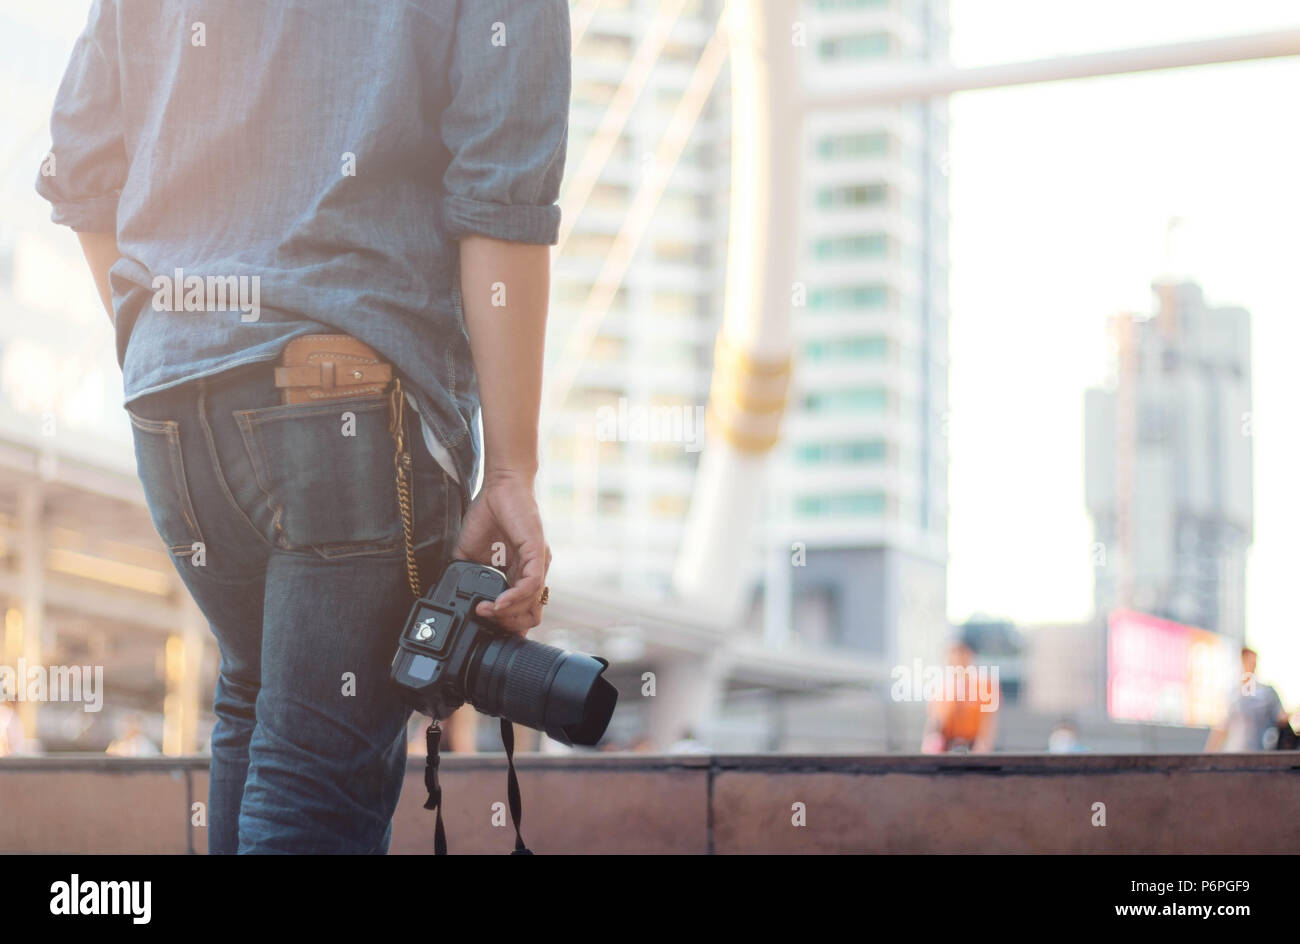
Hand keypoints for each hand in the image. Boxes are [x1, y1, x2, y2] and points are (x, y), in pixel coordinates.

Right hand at [452, 471, 550, 633]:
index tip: (484, 626)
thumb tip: (453, 596)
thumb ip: (467, 575)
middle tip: (484, 618)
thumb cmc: (488, 515)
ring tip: (485, 611)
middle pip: (530, 616)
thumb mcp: (470, 554)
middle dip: (505, 625)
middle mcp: (533, 572)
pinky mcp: (537, 553)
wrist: (499, 487)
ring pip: (532, 605)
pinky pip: (531, 585)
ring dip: (507, 615)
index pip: (521, 611)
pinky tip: (497, 602)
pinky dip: (514, 598)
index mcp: (519, 575)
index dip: (505, 624)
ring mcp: (537, 564)